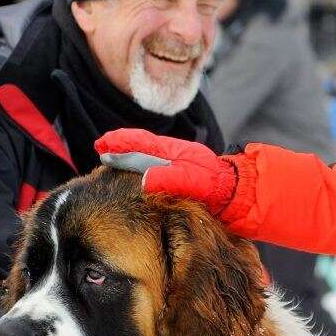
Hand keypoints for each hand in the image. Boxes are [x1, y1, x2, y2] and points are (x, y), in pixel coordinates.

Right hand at [95, 129, 239, 214]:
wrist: (235, 192)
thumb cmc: (214, 186)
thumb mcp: (192, 181)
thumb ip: (168, 178)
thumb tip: (142, 179)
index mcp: (170, 151)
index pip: (140, 142)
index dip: (119, 142)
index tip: (101, 145)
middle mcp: (169, 155)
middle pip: (139, 146)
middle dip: (118, 147)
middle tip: (100, 150)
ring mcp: (173, 164)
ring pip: (144, 156)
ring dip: (126, 157)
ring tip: (110, 160)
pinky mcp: (177, 175)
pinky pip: (151, 168)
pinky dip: (137, 168)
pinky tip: (132, 176)